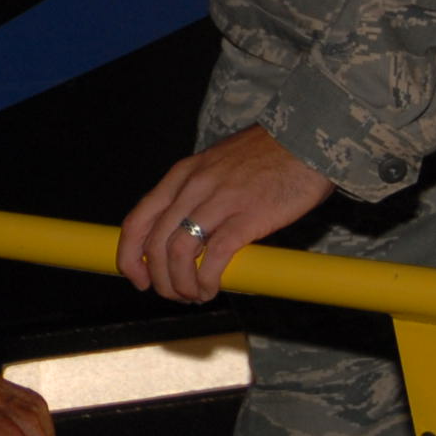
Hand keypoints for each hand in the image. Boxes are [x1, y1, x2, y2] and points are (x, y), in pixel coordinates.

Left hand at [117, 124, 334, 303]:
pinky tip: (211, 289)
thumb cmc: (267, 156)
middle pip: (155, 242)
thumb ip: (197, 193)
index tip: (138, 278)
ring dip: (179, 283)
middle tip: (173, 294)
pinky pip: (213, 256)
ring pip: (177, 252)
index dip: (129, 255)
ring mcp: (218, 200)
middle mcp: (192, 186)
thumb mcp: (216, 165)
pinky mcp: (247, 217)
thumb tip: (186, 232)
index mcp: (181, 175)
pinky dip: (206, 280)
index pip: (138, 219)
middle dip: (157, 277)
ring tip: (193, 296)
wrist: (306, 140)